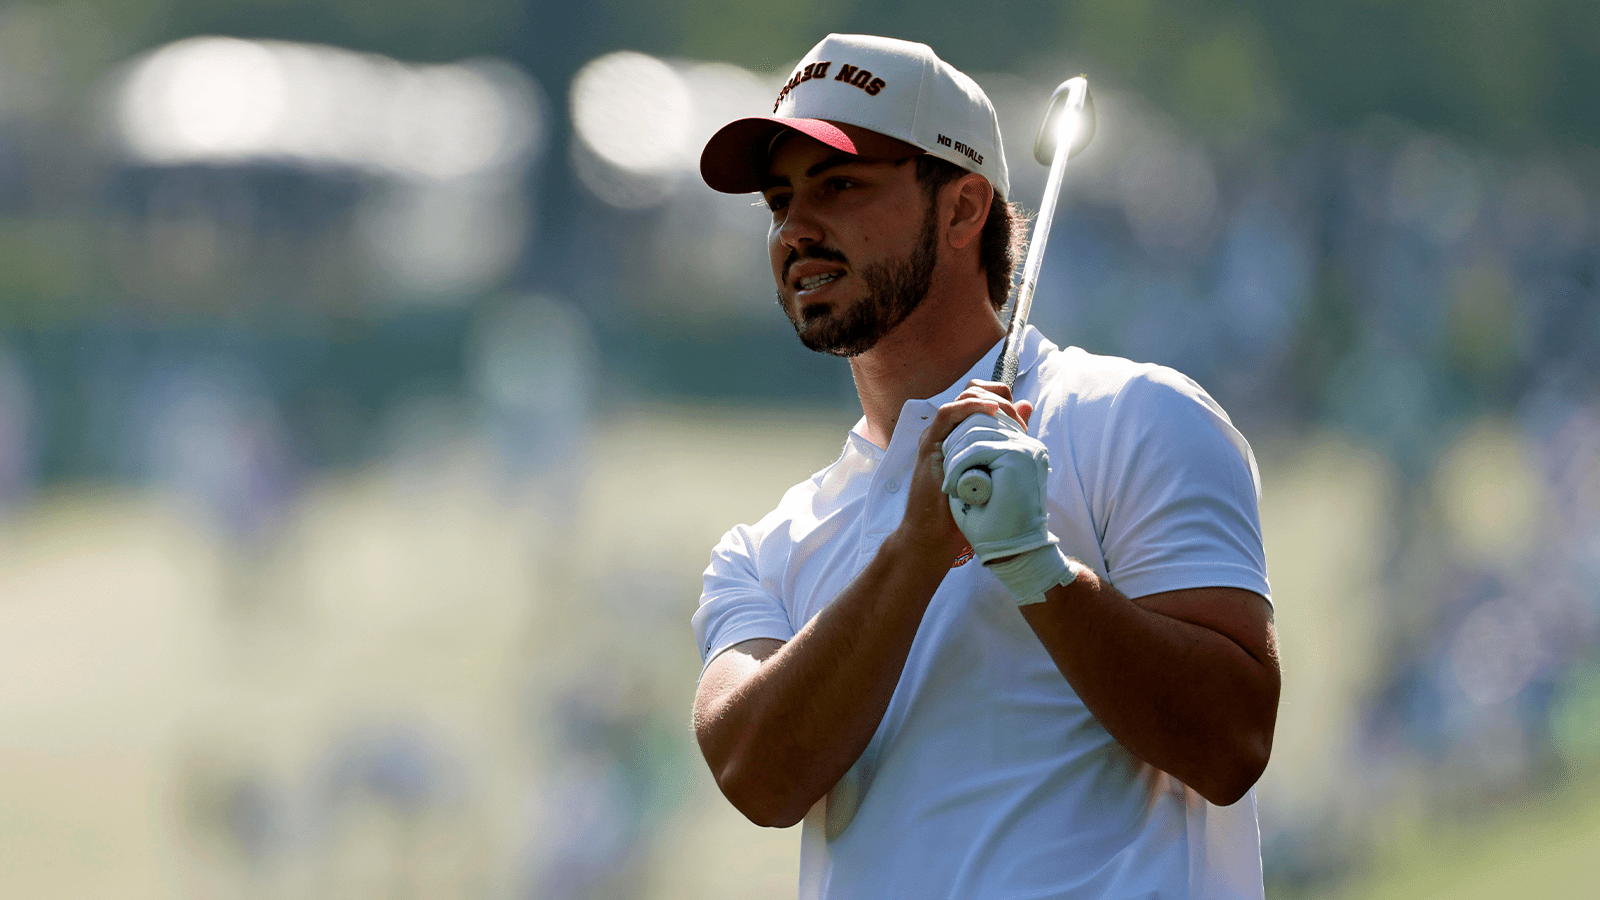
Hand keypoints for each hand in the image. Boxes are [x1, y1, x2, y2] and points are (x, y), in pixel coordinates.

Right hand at [898, 382, 1033, 565]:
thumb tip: (1027, 407)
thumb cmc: (964, 508)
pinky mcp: (929, 445)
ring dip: (990, 401)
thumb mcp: (994, 467)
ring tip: (1007, 416)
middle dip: (1001, 398)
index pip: (983, 398)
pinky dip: (970, 407)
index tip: (1021, 421)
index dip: (1005, 400)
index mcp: (962, 433)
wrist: (935, 535)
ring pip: (962, 398)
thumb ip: (1008, 437)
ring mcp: (938, 436)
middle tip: (1017, 422)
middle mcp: (949, 431)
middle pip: (973, 391)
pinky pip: (947, 415)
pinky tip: (989, 410)